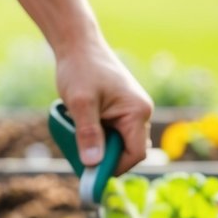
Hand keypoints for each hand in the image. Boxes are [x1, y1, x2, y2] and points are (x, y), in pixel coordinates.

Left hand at [55, 31, 152, 174]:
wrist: (78, 45)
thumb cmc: (80, 69)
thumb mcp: (80, 103)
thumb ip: (88, 133)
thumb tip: (93, 163)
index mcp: (137, 112)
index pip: (135, 154)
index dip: (115, 167)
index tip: (90, 172)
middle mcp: (140, 112)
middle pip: (128, 151)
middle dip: (105, 157)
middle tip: (79, 155)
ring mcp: (132, 110)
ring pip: (119, 142)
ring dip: (100, 146)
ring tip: (78, 137)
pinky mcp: (122, 109)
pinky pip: (113, 132)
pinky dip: (98, 136)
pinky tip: (81, 128)